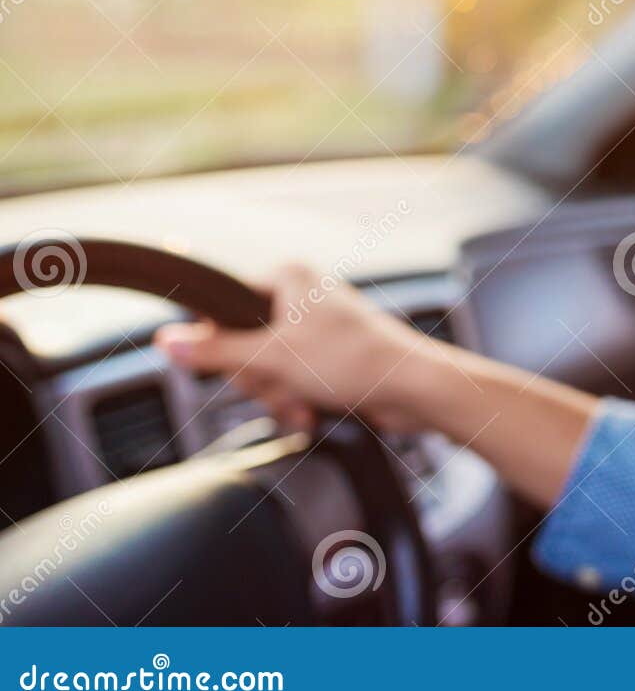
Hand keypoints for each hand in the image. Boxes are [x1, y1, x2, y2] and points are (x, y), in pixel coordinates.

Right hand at [155, 263, 444, 432]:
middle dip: (259, 379)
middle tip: (281, 385)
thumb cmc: (354, 361)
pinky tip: (311, 413)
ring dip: (280, 395)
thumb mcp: (272, 358)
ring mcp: (317, 327)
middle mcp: (302, 295)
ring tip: (304, 402)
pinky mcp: (330, 357)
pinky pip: (293, 381)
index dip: (223, 344)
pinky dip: (298, 401)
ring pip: (267, 368)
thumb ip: (215, 351)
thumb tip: (166, 341)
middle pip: (242, 344)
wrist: (414, 390)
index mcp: (288, 277)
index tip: (239, 364)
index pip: (222, 306)